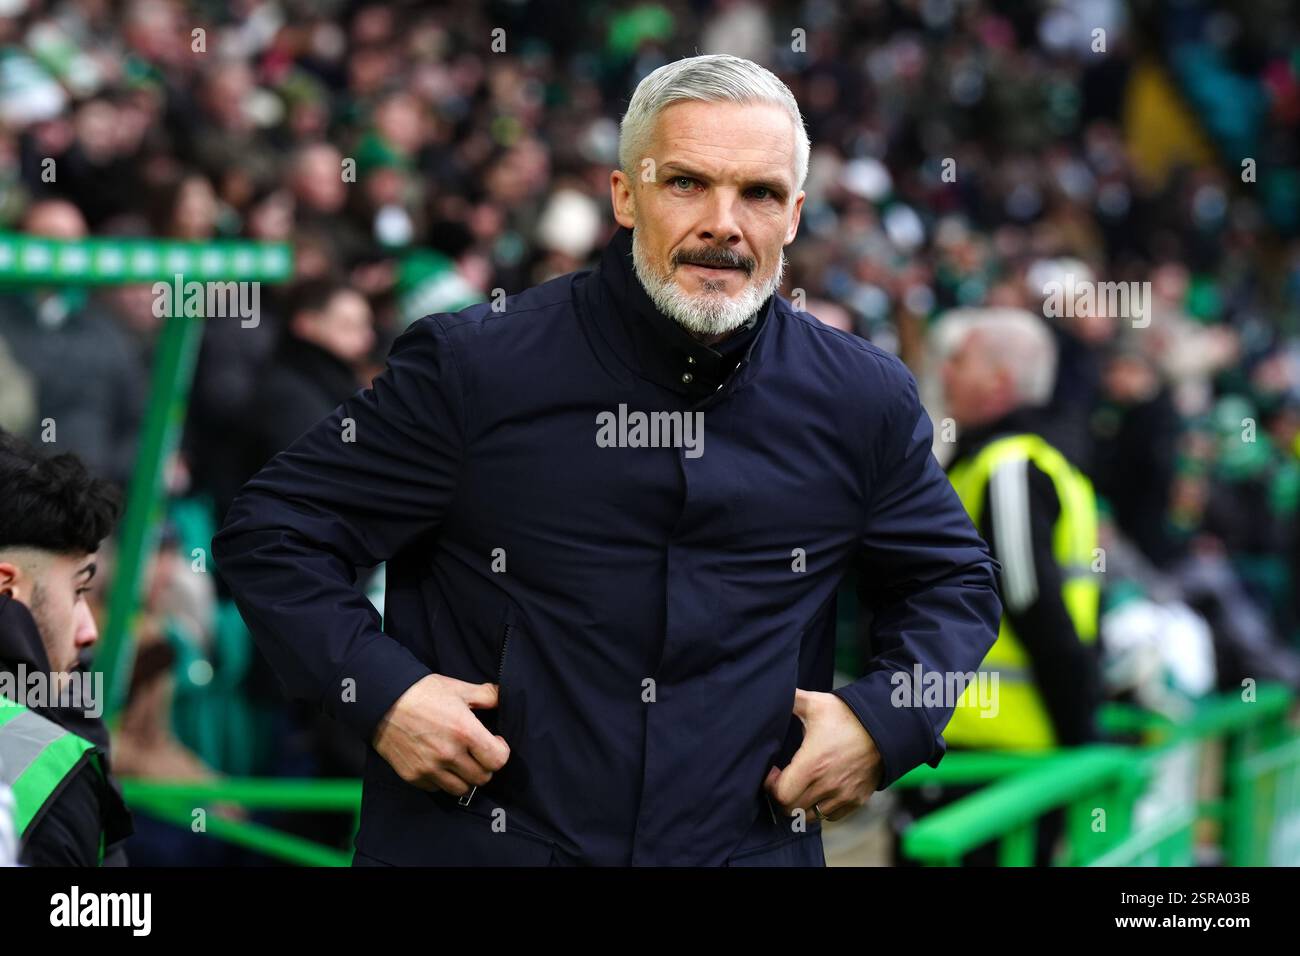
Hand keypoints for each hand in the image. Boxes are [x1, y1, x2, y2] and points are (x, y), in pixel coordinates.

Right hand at [371, 673, 510, 795]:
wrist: (382, 700)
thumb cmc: (422, 691)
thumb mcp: (457, 688)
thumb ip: (486, 695)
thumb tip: (503, 698)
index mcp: (464, 731)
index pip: (497, 760)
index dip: (500, 751)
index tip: (494, 742)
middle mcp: (448, 754)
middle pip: (482, 778)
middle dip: (485, 765)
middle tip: (477, 752)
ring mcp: (429, 768)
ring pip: (461, 788)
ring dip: (465, 777)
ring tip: (460, 761)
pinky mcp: (413, 776)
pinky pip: (437, 788)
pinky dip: (442, 780)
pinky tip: (440, 764)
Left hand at [765, 688, 882, 822]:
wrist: (886, 726)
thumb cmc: (847, 715)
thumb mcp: (815, 703)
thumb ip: (790, 700)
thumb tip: (772, 693)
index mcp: (813, 763)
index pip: (781, 794)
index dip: (771, 785)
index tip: (774, 773)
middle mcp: (828, 784)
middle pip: (791, 809)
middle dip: (782, 796)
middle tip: (783, 781)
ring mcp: (843, 795)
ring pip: (811, 815)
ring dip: (801, 805)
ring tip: (801, 786)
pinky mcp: (856, 800)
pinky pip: (831, 816)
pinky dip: (822, 808)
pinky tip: (819, 790)